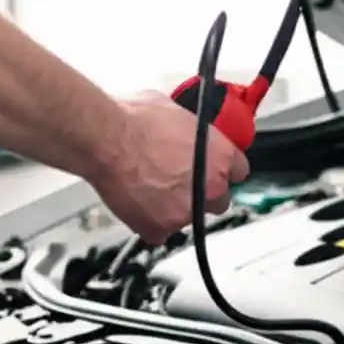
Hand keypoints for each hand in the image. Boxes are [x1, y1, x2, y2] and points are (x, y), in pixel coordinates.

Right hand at [89, 92, 248, 243]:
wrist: (105, 139)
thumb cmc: (134, 121)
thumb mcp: (174, 110)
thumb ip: (188, 129)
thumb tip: (182, 128)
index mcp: (220, 157)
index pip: (238, 171)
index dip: (222, 169)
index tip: (212, 170)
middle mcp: (210, 188)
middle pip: (219, 200)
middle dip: (203, 193)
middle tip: (181, 182)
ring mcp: (187, 212)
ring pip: (190, 217)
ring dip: (176, 207)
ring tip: (151, 189)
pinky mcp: (160, 228)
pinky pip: (161, 232)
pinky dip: (151, 223)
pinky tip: (139, 206)